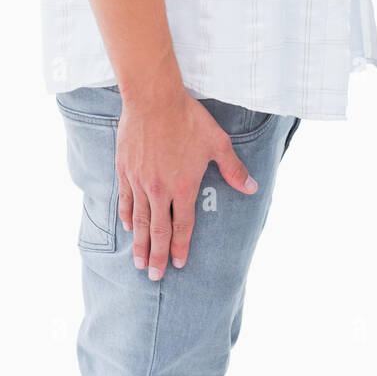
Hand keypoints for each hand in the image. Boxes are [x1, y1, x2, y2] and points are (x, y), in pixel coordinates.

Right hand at [115, 88, 257, 280]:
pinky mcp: (125, 170)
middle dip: (157, 255)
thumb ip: (233, 168)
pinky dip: (127, 216)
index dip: (180, 246)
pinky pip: (126, 200)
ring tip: (139, 262)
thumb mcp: (217, 142)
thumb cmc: (188, 119)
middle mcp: (160, 190)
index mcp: (183, 187)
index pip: (182, 226)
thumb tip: (251, 187)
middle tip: (154, 276)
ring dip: (140, 244)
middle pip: (158, 230)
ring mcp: (139, 181)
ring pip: (140, 220)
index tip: (178, 263)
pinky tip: (128, 228)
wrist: (154, 99)